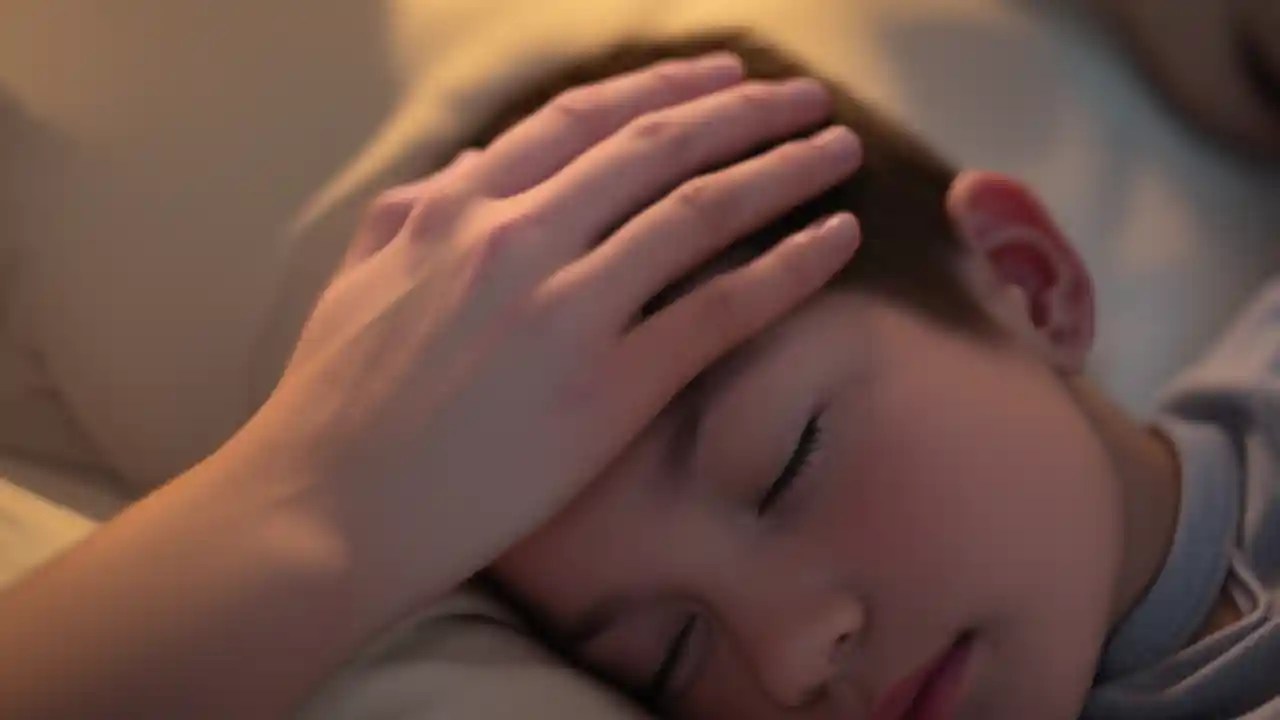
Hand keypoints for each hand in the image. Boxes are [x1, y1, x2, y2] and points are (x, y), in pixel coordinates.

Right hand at [251, 52, 863, 608]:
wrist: (324, 513)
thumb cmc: (332, 407)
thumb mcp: (356, 278)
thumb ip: (411, 212)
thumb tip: (464, 166)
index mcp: (455, 208)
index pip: (578, 120)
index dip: (661, 88)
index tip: (719, 78)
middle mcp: (516, 238)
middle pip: (657, 147)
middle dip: (744, 111)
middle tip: (805, 98)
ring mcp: (566, 310)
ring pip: (700, 212)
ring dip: (783, 169)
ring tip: (839, 149)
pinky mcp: (607, 390)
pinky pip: (719, 310)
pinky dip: (789, 267)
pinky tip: (837, 241)